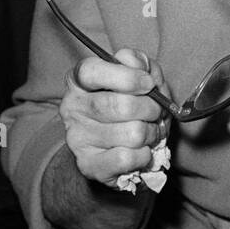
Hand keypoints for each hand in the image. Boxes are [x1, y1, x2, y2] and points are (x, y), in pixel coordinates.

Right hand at [60, 48, 167, 188]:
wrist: (117, 147)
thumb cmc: (129, 105)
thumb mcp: (138, 77)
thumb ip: (140, 64)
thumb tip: (140, 68)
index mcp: (79, 80)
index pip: (91, 71)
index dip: (126, 77)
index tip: (148, 83)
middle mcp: (72, 107)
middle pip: (119, 105)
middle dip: (150, 108)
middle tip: (157, 111)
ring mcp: (77, 137)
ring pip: (131, 134)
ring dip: (151, 133)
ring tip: (150, 131)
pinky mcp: (88, 164)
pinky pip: (126, 158)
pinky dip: (144, 155)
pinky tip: (141, 151)